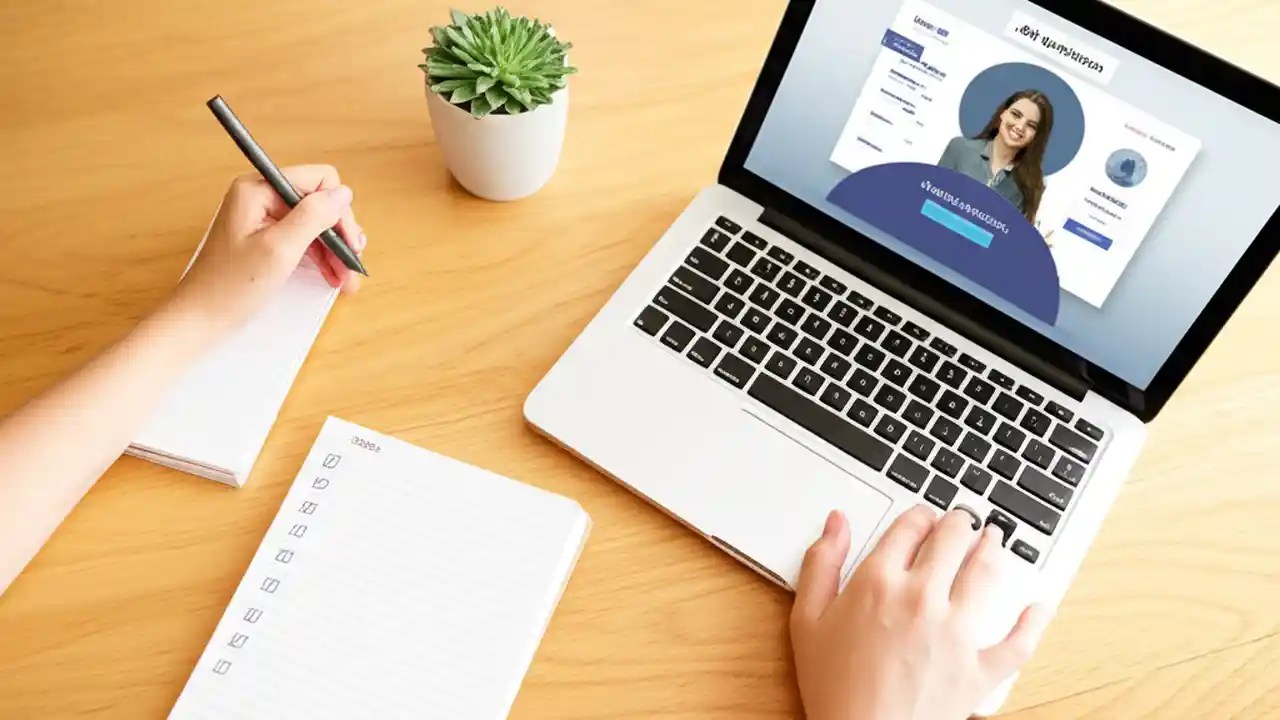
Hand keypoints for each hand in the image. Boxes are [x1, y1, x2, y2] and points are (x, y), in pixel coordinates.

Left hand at [165, 164, 366, 334]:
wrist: (200, 318)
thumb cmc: (231, 286)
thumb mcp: (279, 249)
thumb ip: (313, 216)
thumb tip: (344, 193)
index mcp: (258, 189)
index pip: (318, 180)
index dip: (338, 211)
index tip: (349, 243)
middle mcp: (261, 197)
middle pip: (318, 202)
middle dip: (339, 234)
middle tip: (352, 265)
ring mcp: (263, 218)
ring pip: (314, 223)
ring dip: (334, 249)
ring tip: (346, 279)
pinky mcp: (265, 239)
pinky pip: (302, 239)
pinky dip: (320, 257)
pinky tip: (333, 276)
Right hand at [790, 507, 1052, 719]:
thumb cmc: (833, 687)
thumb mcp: (806, 620)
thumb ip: (821, 564)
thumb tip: (836, 522)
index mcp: (878, 583)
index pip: (909, 528)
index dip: (919, 514)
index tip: (922, 516)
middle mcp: (922, 598)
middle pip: (952, 539)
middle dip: (960, 522)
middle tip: (963, 520)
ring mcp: (956, 632)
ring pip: (986, 573)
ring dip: (993, 549)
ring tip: (995, 540)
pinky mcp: (979, 668)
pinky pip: (1018, 642)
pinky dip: (1033, 622)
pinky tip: (1038, 606)